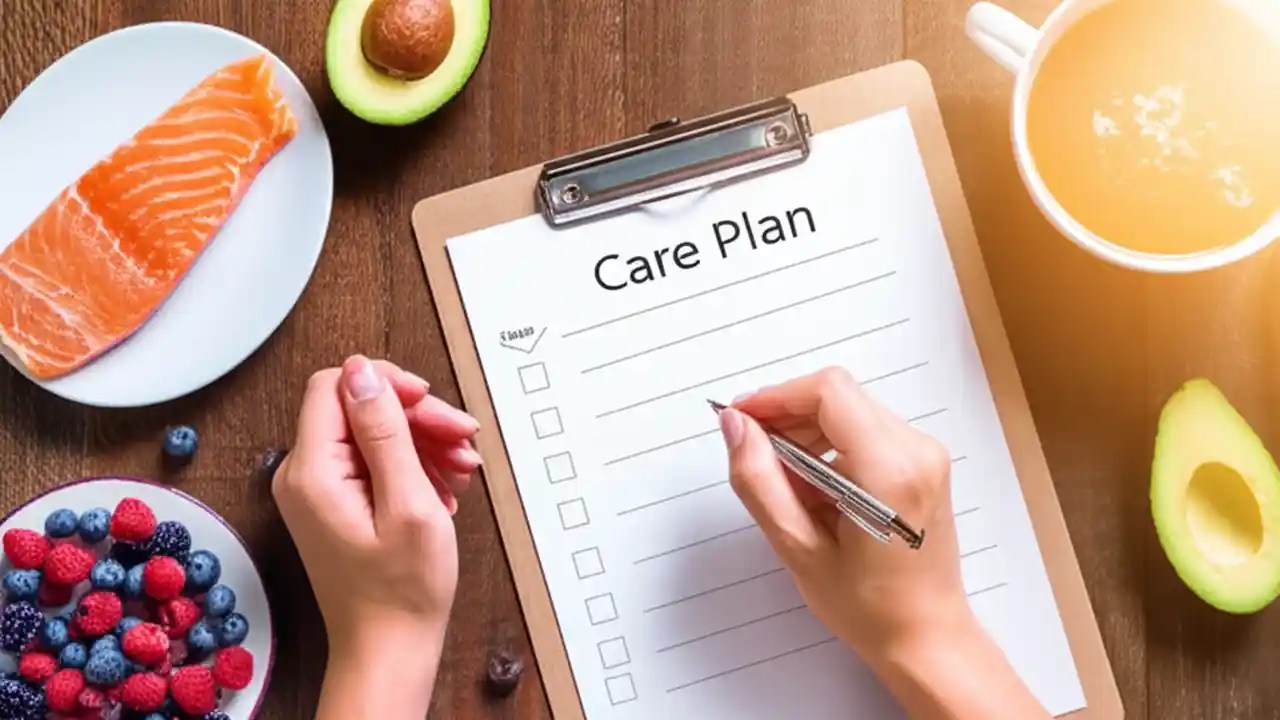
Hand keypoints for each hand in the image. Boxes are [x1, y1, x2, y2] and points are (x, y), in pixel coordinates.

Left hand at [272, 355, 481, 718]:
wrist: (390, 649)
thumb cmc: (401, 592)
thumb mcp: (408, 503)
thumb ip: (384, 432)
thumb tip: (363, 371)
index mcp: (313, 471)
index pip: (336, 384)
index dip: (387, 383)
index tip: (429, 403)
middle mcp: (305, 476)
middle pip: (359, 408)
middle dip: (417, 416)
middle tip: (462, 438)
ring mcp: (319, 491)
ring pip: (372, 433)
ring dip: (422, 441)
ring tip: (462, 468)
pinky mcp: (336, 503)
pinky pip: (373, 462)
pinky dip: (413, 466)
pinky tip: (444, 487)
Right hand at [720, 368, 1047, 719]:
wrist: (926, 636)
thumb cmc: (871, 608)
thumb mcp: (799, 547)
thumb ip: (759, 480)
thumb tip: (735, 427)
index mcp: (890, 470)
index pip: (828, 392)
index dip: (776, 396)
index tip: (743, 418)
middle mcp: (917, 451)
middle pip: (838, 396)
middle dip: (788, 416)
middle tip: (754, 453)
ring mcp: (925, 454)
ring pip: (850, 410)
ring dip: (807, 433)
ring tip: (785, 484)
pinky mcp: (923, 462)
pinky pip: (866, 430)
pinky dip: (830, 447)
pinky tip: (814, 489)